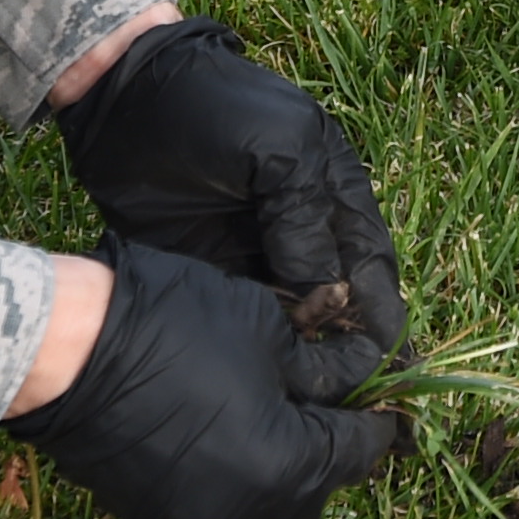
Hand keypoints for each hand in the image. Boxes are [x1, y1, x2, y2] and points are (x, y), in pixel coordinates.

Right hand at [10, 238, 402, 518]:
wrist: (65, 348)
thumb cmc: (175, 323)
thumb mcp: (268, 330)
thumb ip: (324, 368)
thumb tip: (358, 376)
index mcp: (287, 466)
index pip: (356, 451)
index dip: (377, 422)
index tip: (389, 404)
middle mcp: (245, 511)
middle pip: (313, 488)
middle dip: (330, 449)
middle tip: (335, 406)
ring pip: (263, 504)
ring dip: (280, 468)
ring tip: (280, 418)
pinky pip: (214, 505)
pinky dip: (232, 476)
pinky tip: (225, 434)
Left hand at [53, 18, 409, 399]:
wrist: (125, 102)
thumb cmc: (215, 110)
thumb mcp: (278, 148)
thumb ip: (306, 218)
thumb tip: (326, 297)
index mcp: (336, 200)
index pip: (373, 274)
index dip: (385, 324)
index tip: (392, 376)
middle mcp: (305, 239)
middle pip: (341, 312)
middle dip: (353, 359)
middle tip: (358, 414)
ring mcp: (259, 262)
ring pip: (296, 329)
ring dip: (307, 366)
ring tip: (314, 416)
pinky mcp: (213, 280)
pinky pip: (245, 326)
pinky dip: (258, 357)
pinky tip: (262, 390)